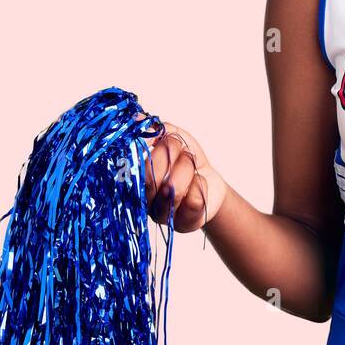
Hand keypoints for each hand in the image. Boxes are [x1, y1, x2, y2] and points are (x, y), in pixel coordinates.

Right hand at [140, 117, 226, 231]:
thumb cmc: (187, 159)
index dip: (158, 151)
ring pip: (172, 189)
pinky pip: (193, 201)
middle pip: (151, 179)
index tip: (169, 141)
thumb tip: (137, 120)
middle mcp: (143, 199)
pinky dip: (201, 186)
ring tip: (192, 168)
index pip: (136, 166)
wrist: (209, 179)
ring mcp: (161, 215)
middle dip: (175, 158)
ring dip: (189, 171)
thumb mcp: (174, 136)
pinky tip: (199, 184)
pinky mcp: (182, 224)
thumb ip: (157, 129)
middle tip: (184, 154)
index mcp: (136, 177)